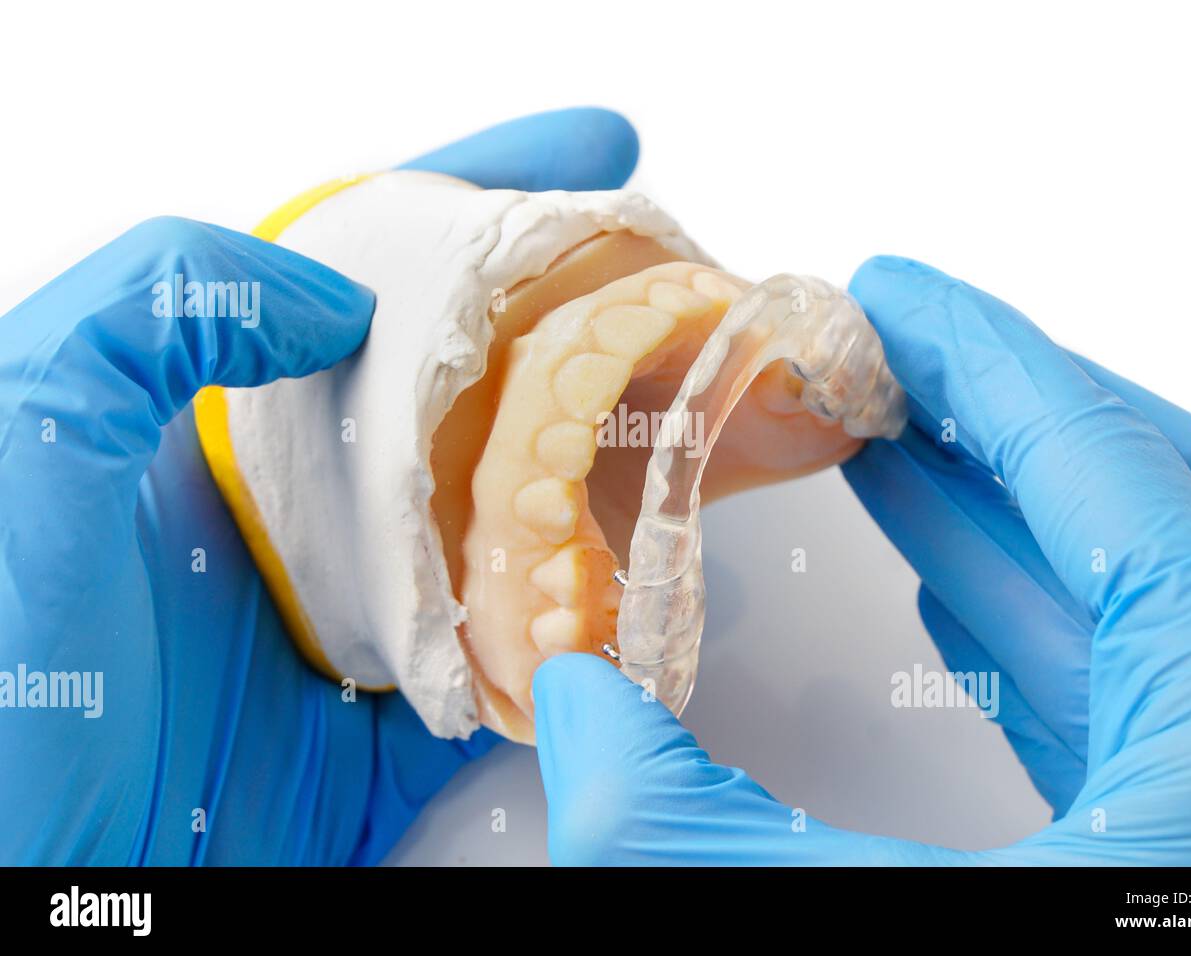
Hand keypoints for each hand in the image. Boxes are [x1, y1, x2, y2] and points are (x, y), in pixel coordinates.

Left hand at [0, 108, 639, 864]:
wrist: (42, 885)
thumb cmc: (5, 681)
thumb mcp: (32, 438)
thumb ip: (150, 312)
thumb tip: (327, 296)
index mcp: (227, 420)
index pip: (372, 267)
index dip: (480, 193)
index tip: (590, 149)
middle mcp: (302, 502)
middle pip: (464, 380)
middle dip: (574, 317)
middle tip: (676, 285)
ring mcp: (353, 607)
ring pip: (503, 510)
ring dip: (596, 462)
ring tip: (688, 410)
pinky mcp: (385, 721)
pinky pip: (505, 659)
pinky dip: (575, 627)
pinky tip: (636, 585)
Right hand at [533, 256, 1190, 864]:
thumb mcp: (828, 932)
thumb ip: (680, 828)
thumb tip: (574, 707)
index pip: (1105, 469)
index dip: (985, 356)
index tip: (896, 289)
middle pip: (1140, 500)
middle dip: (989, 413)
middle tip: (875, 352)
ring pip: (1138, 590)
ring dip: (999, 508)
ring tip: (886, 441)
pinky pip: (1128, 681)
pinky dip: (1028, 612)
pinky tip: (949, 575)